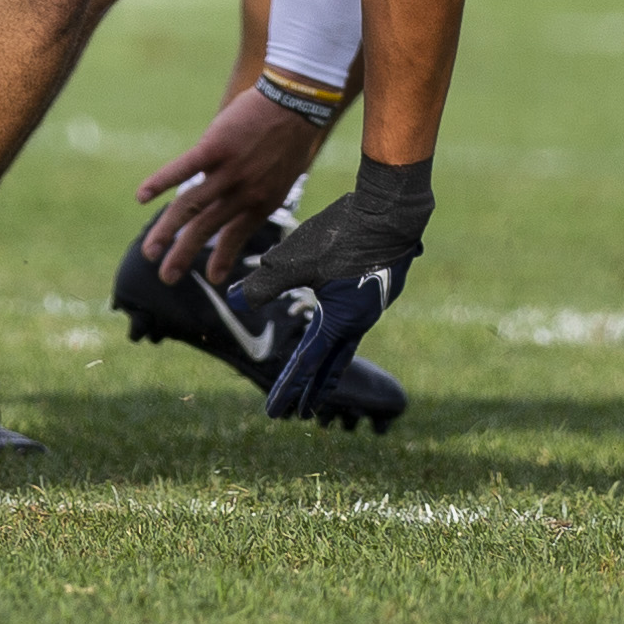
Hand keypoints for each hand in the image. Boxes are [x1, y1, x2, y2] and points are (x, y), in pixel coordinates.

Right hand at [135, 87, 332, 283]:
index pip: (237, 236)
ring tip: (150, 253)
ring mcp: (229, 171)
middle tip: (166, 277)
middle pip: (207, 228)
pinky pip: (183, 170)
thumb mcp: (284, 173)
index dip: (223, 258)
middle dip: (185, 255)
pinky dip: (161, 182)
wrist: (297, 101)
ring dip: (168, 232)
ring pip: (191, 208)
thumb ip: (259, 189)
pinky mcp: (215, 148)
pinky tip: (142, 197)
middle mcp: (245, 193)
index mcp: (263, 202)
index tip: (213, 279)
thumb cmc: (291, 133)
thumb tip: (240, 196)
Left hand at [236, 176, 428, 421]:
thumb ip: (264, 283)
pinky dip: (342, 331)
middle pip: (332, 365)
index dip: (287, 388)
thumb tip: (232, 299)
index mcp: (340, 321)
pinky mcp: (381, 286)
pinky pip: (357, 318)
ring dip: (330, 361)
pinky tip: (340, 318)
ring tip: (319, 372)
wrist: (392, 210)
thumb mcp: (295, 261)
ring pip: (347, 342)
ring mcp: (374, 304)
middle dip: (313, 389)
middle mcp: (360, 320)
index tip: (274, 414)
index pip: (306, 364)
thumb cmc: (342, 235)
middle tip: (301, 414)